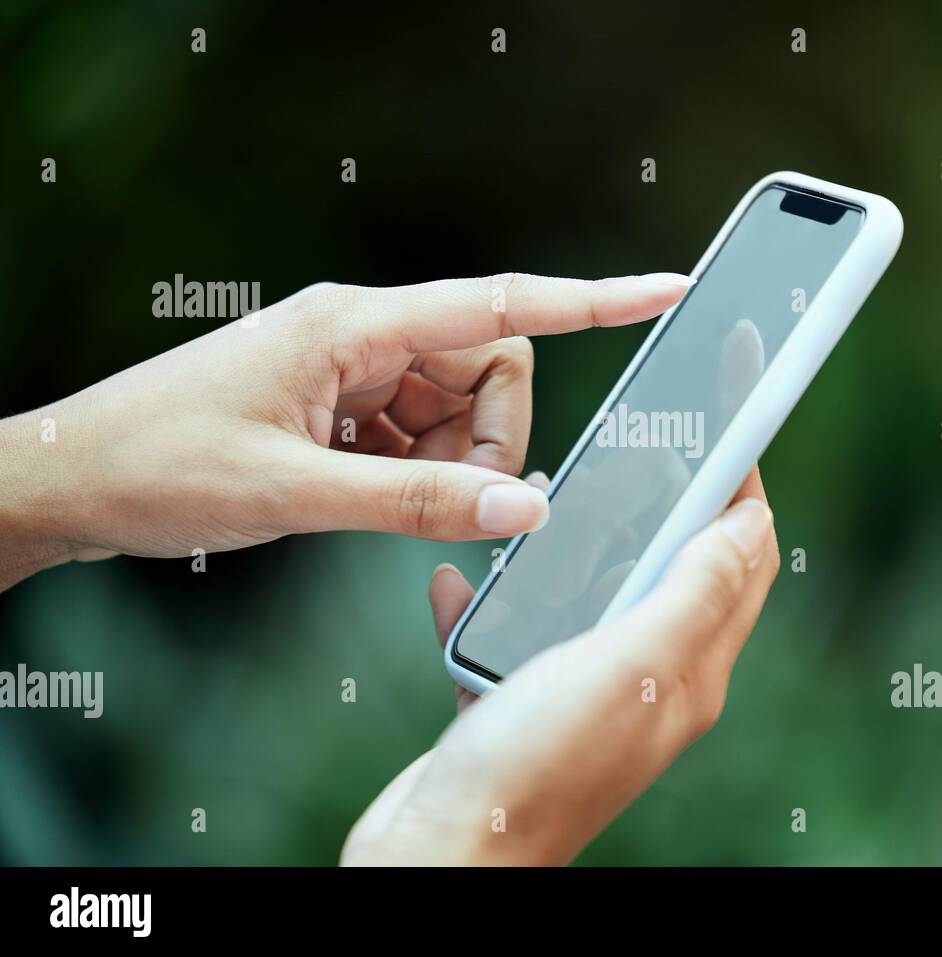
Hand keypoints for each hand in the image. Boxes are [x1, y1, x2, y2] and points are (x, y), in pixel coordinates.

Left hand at [0, 273, 691, 589]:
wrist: (68, 479)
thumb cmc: (159, 466)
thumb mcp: (295, 492)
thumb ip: (419, 501)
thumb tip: (527, 508)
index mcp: (354, 325)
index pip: (501, 306)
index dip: (593, 300)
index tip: (665, 291)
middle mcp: (362, 334)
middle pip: (488, 369)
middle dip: (488, 439)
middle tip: (444, 497)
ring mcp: (350, 370)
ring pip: (458, 409)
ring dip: (446, 463)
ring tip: (367, 496)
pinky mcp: (337, 405)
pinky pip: (418, 433)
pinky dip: (415, 472)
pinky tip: (358, 493)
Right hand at [340, 468, 778, 865]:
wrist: (441, 853)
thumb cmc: (535, 765)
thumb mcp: (631, 662)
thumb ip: (694, 591)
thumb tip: (754, 521)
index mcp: (689, 673)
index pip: (743, 565)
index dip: (742, 495)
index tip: (726, 432)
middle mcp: (647, 685)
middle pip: (675, 574)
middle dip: (663, 509)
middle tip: (638, 456)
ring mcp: (585, 697)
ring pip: (593, 599)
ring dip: (574, 552)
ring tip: (546, 510)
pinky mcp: (524, 708)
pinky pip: (516, 637)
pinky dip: (494, 606)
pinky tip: (460, 587)